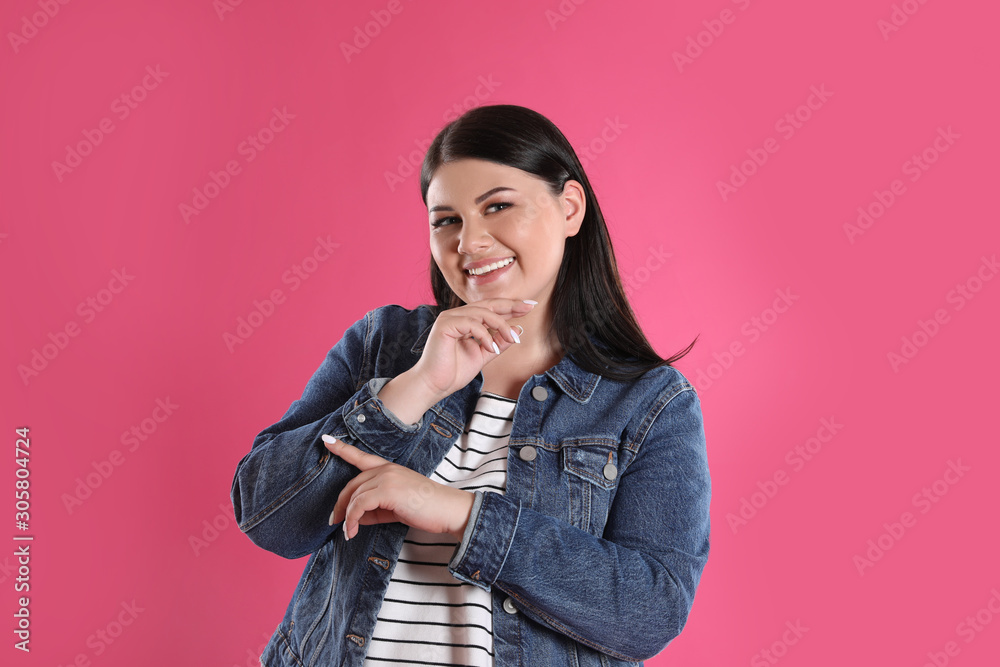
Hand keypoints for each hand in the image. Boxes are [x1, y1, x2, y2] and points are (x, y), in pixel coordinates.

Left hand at [323, 435, 474, 541]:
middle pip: (352, 483)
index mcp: (389, 468)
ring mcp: (387, 478)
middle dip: (340, 503)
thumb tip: (355, 518)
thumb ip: (375, 509)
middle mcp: (386, 469)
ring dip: (347, 516)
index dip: (342, 448)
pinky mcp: (388, 491)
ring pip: (354, 496)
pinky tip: (353, 530)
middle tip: (335, 521)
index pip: (361, 457)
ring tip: (348, 532)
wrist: (447, 510)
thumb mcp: (395, 507)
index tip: (326, 440)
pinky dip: (352, 519)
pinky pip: (360, 505)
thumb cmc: (426, 509)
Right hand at [411, 298, 534, 400]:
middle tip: (529, 306)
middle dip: (511, 305)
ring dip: (500, 326)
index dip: (510, 307)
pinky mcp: (444, 325)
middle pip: (488, 304)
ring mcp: (449, 318)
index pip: (491, 308)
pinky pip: (471, 323)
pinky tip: (491, 347)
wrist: (434, 385)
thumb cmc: (453, 372)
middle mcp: (457, 315)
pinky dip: (485, 335)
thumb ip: (498, 342)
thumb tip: (516, 329)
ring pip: (482, 312)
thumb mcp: (483, 355)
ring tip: (511, 340)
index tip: (530, 306)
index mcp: (465, 320)